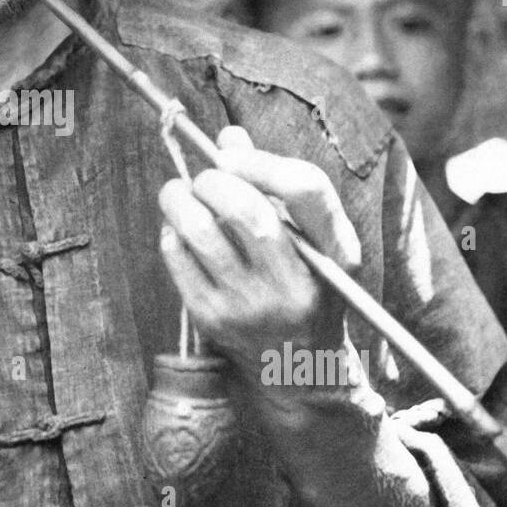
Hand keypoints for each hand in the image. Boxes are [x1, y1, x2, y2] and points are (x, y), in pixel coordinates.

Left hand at [158, 126, 360, 387]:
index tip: (232, 154)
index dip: (262, 161)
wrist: (296, 368)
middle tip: (205, 177)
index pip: (307, 189)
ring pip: (202, 232)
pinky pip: (178, 258)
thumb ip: (276, 185)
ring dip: (180, 199)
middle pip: (249, 211)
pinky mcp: (214, 318)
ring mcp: (253, 306)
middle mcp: (297, 283)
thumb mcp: (313, 240)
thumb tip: (229, 138)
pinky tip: (178, 228)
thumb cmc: (304, 286)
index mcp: (336, 253)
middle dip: (216, 180)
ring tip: (179, 191)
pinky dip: (171, 230)